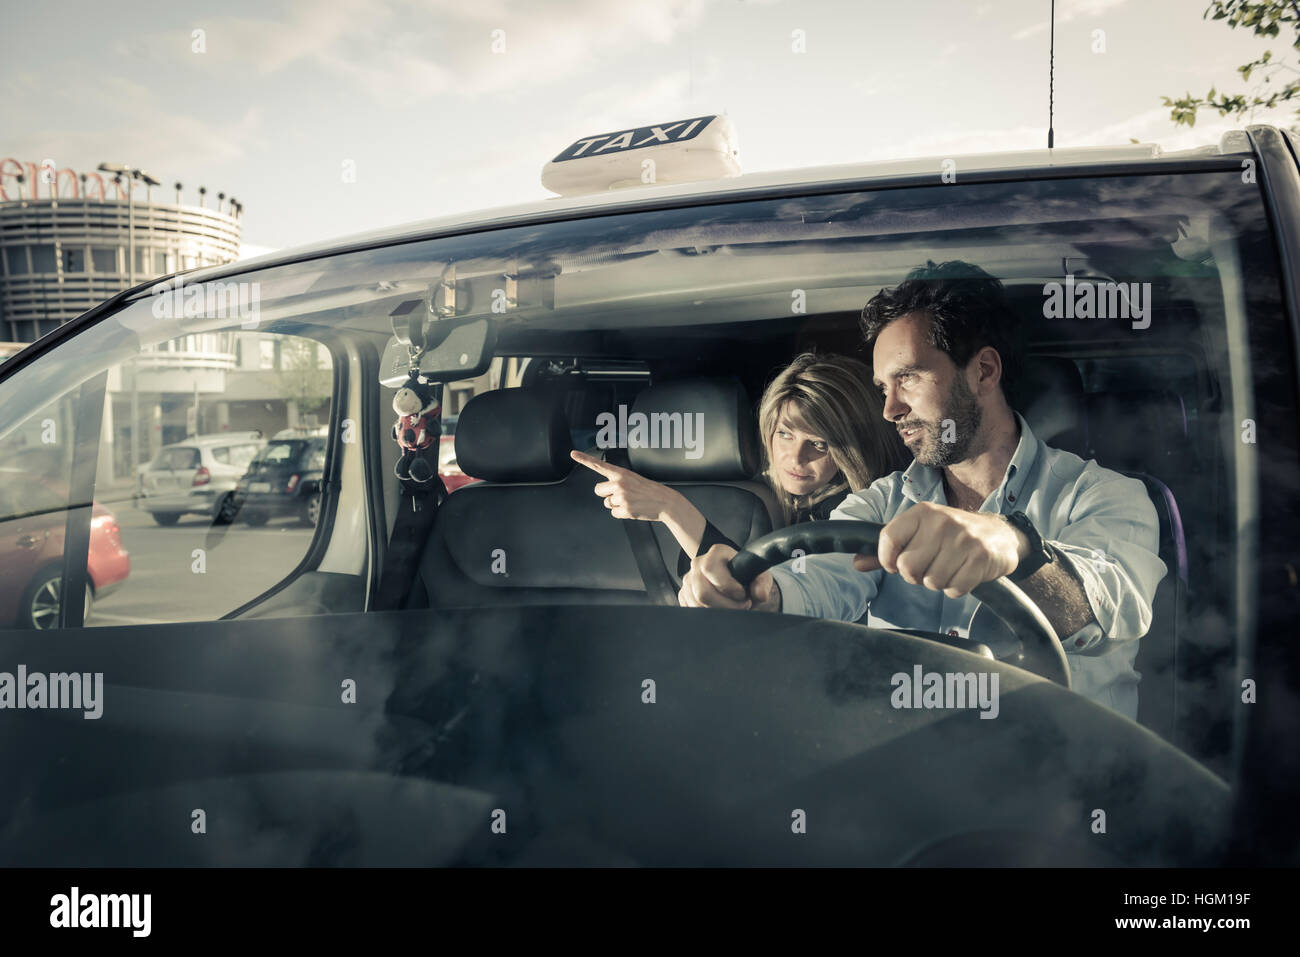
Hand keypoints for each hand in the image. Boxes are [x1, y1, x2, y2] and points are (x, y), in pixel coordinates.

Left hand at [570, 449, 679, 521]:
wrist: (665, 502)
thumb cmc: (650, 490)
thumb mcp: (634, 479)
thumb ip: (618, 481)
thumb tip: (606, 490)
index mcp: (621, 473)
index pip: (599, 465)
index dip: (584, 459)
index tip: (573, 453)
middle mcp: (619, 484)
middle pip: (598, 490)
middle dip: (606, 494)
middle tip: (620, 494)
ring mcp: (621, 497)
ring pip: (607, 503)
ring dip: (616, 504)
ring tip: (631, 501)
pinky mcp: (624, 510)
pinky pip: (614, 513)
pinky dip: (621, 513)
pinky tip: (632, 508)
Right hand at [678, 544, 780, 611]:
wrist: (736, 582)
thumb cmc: (746, 577)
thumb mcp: (760, 577)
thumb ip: (762, 583)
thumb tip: (760, 594)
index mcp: (716, 553)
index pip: (710, 568)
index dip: (727, 586)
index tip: (742, 594)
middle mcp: (698, 564)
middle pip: (702, 592)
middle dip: (725, 605)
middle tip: (741, 605)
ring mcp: (688, 580)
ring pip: (697, 605)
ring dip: (718, 612)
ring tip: (732, 608)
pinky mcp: (684, 595)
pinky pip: (692, 610)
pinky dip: (708, 616)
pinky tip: (720, 610)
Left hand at [851, 502, 1029, 597]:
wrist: (999, 534)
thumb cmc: (950, 537)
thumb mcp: (920, 533)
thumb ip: (889, 549)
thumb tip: (856, 563)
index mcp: (922, 512)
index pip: (888, 538)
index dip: (887, 560)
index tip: (896, 565)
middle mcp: (942, 522)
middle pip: (908, 567)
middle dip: (916, 576)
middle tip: (929, 568)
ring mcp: (964, 539)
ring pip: (932, 581)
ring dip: (938, 583)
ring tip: (949, 569)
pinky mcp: (982, 557)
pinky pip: (954, 589)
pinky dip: (956, 588)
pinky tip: (962, 574)